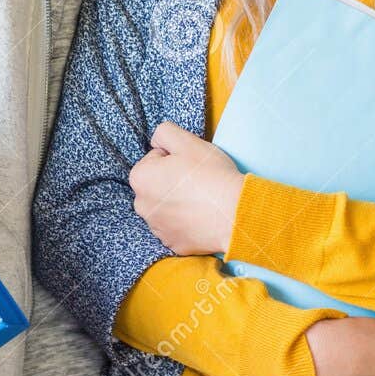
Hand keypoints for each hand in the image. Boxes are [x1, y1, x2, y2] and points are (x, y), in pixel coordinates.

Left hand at [128, 121, 244, 255]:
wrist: (234, 214)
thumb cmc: (211, 175)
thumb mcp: (187, 140)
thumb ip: (164, 132)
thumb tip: (157, 142)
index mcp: (140, 178)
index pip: (154, 158)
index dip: (174, 157)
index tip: (190, 164)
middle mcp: (142, 206)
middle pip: (157, 184)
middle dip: (172, 180)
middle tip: (197, 180)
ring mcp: (157, 228)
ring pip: (166, 206)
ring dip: (178, 201)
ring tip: (202, 198)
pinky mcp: (173, 243)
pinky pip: (177, 226)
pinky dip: (187, 221)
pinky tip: (203, 215)